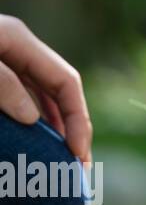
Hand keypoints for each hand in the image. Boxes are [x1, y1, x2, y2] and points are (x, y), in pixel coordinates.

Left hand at [0, 16, 91, 163]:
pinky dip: (32, 120)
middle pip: (58, 89)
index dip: (77, 117)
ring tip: (62, 158)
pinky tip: (35, 139)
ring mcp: (3, 60)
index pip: (66, 81)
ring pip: (40, 95)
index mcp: (19, 40)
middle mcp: (17, 49)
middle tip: (78, 164)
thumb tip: (32, 118)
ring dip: (54, 126)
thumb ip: (4, 86)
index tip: (77, 152)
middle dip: (73, 126)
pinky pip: (19, 97)